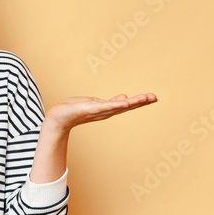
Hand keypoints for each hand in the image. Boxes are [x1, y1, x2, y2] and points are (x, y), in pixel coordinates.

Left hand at [43, 93, 157, 133]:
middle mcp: (105, 112)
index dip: (140, 102)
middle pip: (126, 106)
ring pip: (119, 106)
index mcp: (107, 109)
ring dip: (132, 102)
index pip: (126, 105)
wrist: (58, 117)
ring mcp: (98, 111)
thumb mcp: (95, 104)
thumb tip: (124, 97)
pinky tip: (125, 101)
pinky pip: (105, 106)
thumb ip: (109, 102)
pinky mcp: (90, 109)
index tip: (152, 97)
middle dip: (141, 102)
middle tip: (155, 97)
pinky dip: (115, 104)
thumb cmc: (75, 110)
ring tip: (145, 98)